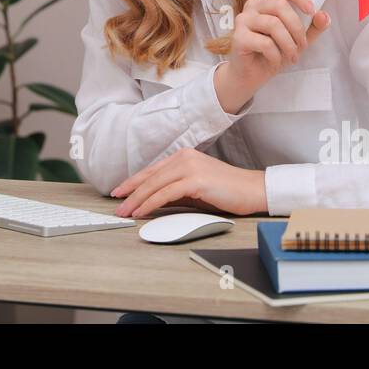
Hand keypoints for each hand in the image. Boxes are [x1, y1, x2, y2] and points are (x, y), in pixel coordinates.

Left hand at [111, 148, 266, 217]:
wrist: (252, 190)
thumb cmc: (227, 192)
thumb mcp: (195, 190)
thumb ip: (175, 191)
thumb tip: (152, 201)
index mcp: (183, 156)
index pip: (152, 170)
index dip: (134, 182)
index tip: (120, 192)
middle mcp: (184, 157)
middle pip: (150, 177)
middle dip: (130, 192)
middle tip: (116, 205)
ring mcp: (189, 167)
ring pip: (154, 184)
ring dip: (136, 200)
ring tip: (125, 212)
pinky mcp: (195, 180)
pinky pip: (166, 193)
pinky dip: (150, 203)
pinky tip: (141, 212)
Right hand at [216, 0, 330, 111]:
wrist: (251, 75)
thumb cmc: (273, 53)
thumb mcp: (298, 39)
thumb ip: (313, 27)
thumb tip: (324, 15)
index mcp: (267, 1)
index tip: (311, 10)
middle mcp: (253, 6)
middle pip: (280, 5)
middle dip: (297, 28)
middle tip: (303, 45)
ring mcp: (243, 20)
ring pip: (273, 24)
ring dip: (289, 44)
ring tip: (292, 56)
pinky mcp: (238, 38)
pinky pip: (265, 43)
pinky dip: (276, 55)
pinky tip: (275, 61)